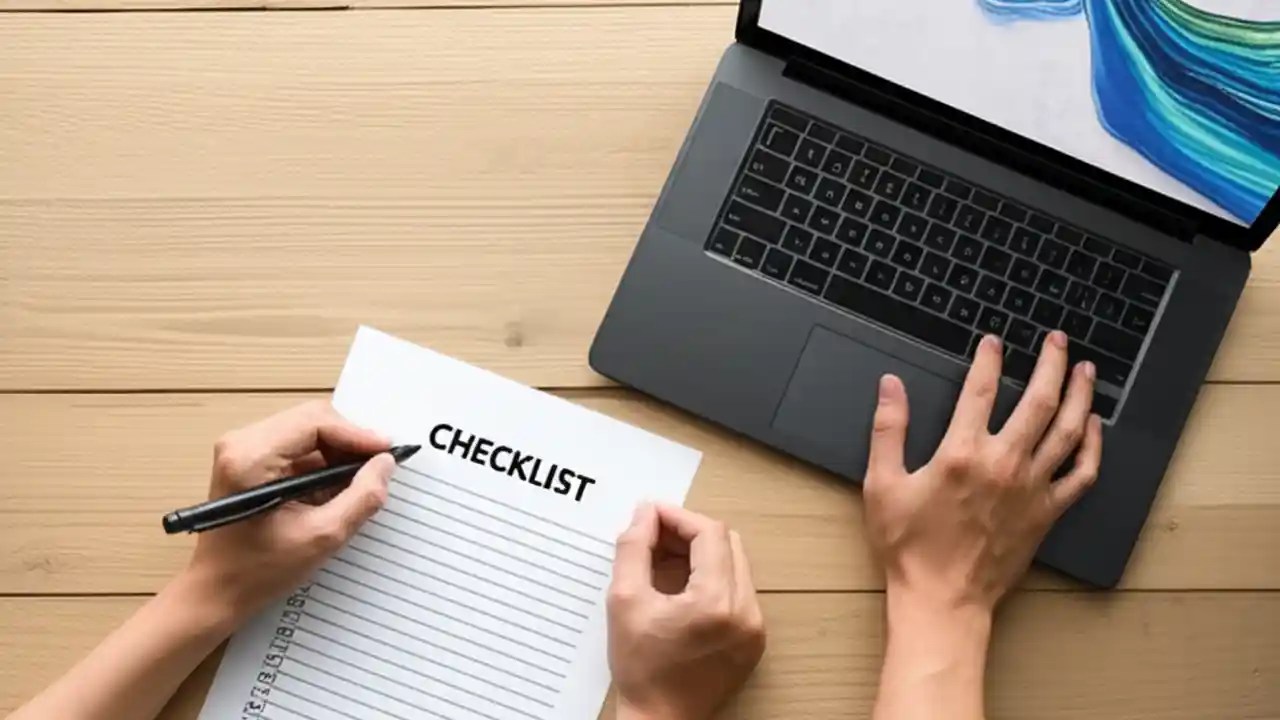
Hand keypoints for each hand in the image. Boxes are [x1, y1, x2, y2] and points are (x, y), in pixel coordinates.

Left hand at [183, 400, 394, 627]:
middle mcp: (241, 443)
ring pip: (308, 430)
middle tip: (379, 466)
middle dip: (350, 441)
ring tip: (360, 480)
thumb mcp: (322, 537)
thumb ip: (360, 498)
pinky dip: (323, 460)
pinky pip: (297, 445)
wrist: (217, 590)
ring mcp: (242, 449)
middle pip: (312, 420)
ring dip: (338, 451)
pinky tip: (337, 485)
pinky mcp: (249, 459)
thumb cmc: (258, 571)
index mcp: (250, 458)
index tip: (388, 453)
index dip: (357, 434)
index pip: (315, 422)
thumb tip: (385, 464)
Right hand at [607, 504, 765, 719]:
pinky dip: (712, 577)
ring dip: (701, 554)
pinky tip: (680, 585)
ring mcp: (754, 627)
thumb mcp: (624, 602)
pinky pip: (738, 590)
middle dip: (689, 533)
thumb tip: (645, 513)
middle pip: (726, 544)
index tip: (650, 516)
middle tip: (654, 536)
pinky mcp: (754, 638)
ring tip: (663, 560)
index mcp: (716, 602)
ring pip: (734, 564)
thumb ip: (634, 549)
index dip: (678, 517)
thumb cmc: (641, 669)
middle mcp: (745, 612)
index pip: (708, 533)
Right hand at [864, 330, 1103, 613]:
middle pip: (1038, 401)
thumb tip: (890, 386)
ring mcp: (1031, 489)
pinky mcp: (1046, 513)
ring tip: (1084, 370)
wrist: (941, 599)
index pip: (980, 390)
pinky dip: (1091, 447)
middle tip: (1056, 341)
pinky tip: (1093, 427)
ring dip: (1079, 396)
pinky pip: (1080, 475)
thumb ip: (888, 430)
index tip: (993, 342)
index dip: (989, 359)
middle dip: (1050, 364)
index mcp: (961, 454)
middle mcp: (1003, 465)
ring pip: (1067, 431)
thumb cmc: (908, 547)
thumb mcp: (882, 484)